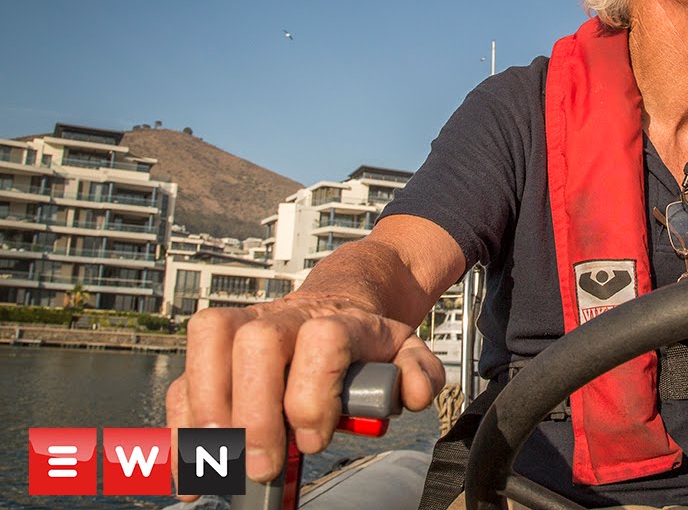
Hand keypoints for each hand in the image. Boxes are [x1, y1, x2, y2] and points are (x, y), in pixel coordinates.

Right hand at [165, 294, 444, 499]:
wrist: (339, 304)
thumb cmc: (365, 343)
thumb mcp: (406, 353)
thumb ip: (419, 373)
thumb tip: (411, 393)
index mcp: (339, 320)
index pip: (324, 340)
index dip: (314, 394)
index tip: (316, 438)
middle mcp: (288, 315)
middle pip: (258, 341)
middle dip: (256, 411)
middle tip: (265, 463)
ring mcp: (246, 324)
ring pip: (211, 342)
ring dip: (209, 412)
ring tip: (225, 464)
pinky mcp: (214, 349)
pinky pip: (183, 376)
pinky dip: (179, 427)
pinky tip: (190, 471)